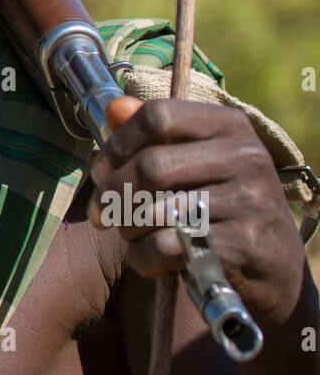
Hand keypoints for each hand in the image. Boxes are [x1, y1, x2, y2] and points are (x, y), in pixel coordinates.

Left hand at [86, 95, 305, 329]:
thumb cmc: (220, 205)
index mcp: (230, 125)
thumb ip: (153, 134)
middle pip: (153, 165)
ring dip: (128, 228)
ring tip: (131, 234)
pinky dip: (143, 257)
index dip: (117, 145)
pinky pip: (167, 247)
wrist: (275, 266)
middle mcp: (245, 156)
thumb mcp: (196, 161)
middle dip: (112, 194)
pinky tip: (149, 259)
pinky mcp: (243, 244)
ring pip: (156, 210)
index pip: (158, 116)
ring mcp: (249, 200)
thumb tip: (114, 108)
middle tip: (99, 214)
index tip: (99, 171)